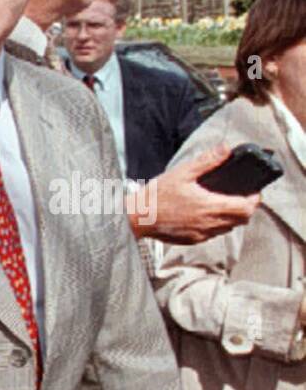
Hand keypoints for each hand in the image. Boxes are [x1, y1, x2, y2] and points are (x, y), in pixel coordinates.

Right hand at [128, 145, 258, 242]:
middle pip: (241, 220)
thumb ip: (207, 161)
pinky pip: (212, 234)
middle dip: (245, 208)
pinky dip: (215, 225)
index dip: (254, 200)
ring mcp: (200, 234)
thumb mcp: (182, 173)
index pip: (246, 208)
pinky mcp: (191, 240)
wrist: (136, 218)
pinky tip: (203, 215)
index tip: (252, 191)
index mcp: (210, 206)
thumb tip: (226, 149)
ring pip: (228, 228)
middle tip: (240, 196)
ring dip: (230, 217)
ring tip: (222, 204)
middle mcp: (209, 224)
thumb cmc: (156, 196)